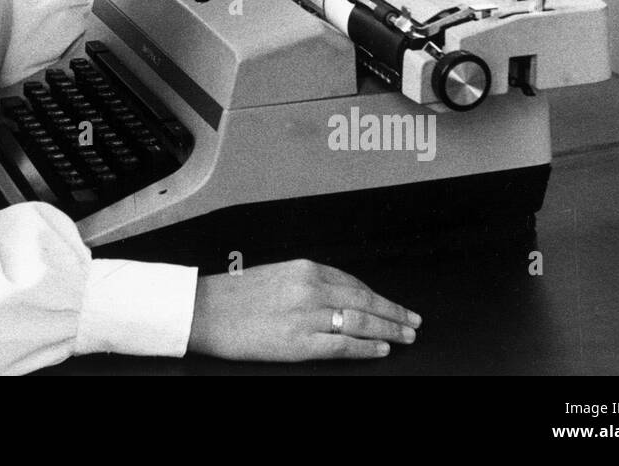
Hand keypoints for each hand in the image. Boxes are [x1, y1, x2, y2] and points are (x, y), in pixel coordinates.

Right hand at [188, 258, 420, 361]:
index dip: (379, 296)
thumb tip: (336, 297)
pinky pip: (344, 345)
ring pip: (361, 322)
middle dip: (393, 312)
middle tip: (413, 322)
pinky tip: (381, 350)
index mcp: (305, 268)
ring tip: (405, 337)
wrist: (206, 311)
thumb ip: (306, 283)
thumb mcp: (277, 276)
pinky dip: (367, 348)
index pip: (354, 282)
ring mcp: (308, 316)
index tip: (393, 304)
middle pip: (365, 301)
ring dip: (389, 329)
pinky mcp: (301, 342)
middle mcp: (311, 288)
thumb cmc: (235, 295)